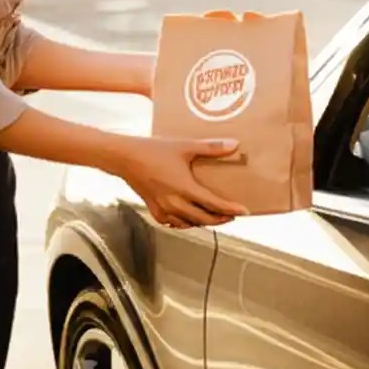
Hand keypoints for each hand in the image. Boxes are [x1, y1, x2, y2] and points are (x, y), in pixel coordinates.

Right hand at [106, 136, 248, 228]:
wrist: (124, 157)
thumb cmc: (153, 150)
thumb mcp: (185, 146)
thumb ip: (211, 148)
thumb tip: (235, 145)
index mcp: (184, 188)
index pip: (213, 204)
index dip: (230, 209)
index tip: (244, 212)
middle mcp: (174, 203)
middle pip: (203, 218)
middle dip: (220, 218)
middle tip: (233, 215)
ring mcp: (162, 208)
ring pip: (188, 223)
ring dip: (203, 222)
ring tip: (215, 217)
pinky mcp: (153, 209)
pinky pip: (172, 223)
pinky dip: (184, 223)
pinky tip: (189, 218)